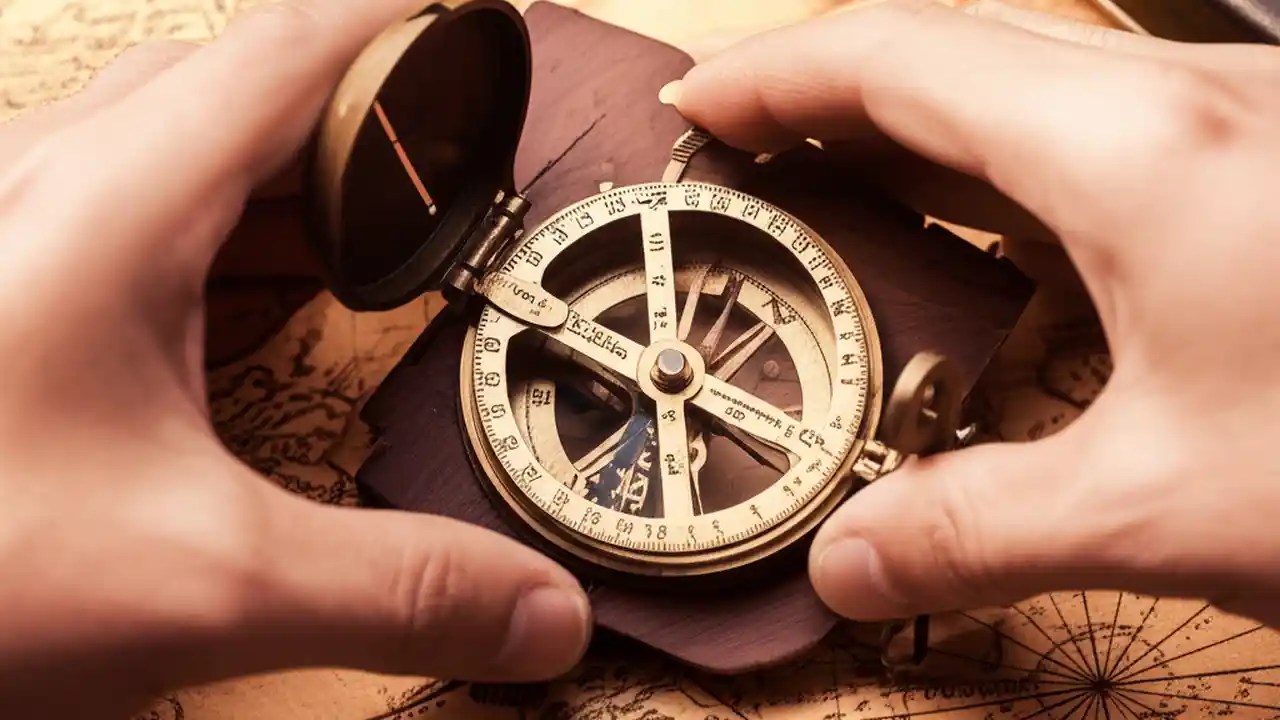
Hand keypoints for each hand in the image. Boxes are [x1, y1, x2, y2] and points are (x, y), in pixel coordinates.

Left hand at [0, 2, 588, 715]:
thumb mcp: (193, 583)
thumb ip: (392, 587)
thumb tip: (539, 610)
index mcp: (114, 203)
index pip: (302, 49)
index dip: (414, 22)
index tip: (494, 21)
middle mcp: (57, 188)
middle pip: (252, 88)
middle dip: (374, 110)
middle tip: (462, 157)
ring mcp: (23, 235)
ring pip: (189, 149)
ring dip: (298, 172)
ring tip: (385, 223)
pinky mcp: (9, 292)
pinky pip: (139, 216)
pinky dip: (231, 238)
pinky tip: (254, 300)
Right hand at [670, 0, 1279, 623]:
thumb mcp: (1178, 505)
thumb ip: (984, 529)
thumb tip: (854, 564)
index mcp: (1135, 149)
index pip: (900, 59)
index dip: (776, 75)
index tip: (695, 107)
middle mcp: (1181, 112)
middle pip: (954, 54)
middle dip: (826, 94)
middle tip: (740, 160)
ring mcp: (1232, 139)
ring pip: (1027, 94)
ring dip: (913, 133)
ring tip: (832, 197)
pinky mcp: (1260, 188)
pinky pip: (1092, 148)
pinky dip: (1000, 182)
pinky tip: (989, 256)